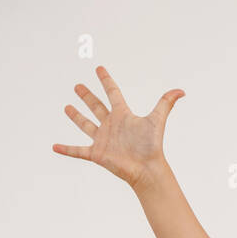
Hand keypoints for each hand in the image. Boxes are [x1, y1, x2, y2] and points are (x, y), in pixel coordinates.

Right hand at [51, 65, 184, 188]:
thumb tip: (181, 91)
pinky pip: (78, 151)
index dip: (106, 81)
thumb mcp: (156, 120)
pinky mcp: (97, 153)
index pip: (113, 93)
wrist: (147, 169)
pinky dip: (66, 150)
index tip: (99, 69)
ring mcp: (103, 139)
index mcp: (123, 115)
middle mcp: (111, 125)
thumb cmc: (152, 146)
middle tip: (78, 86)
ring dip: (76, 116)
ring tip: (67, 107)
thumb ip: (166, 103)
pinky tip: (55, 147)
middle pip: (96, 106)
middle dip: (87, 96)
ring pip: (86, 125)